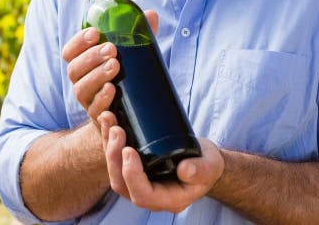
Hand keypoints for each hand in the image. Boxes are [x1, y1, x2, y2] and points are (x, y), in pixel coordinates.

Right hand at [62, 10, 159, 125]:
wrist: (131, 114)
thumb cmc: (127, 76)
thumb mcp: (133, 54)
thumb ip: (139, 34)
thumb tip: (150, 15)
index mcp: (83, 65)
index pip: (70, 52)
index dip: (78, 41)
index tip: (95, 32)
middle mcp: (81, 83)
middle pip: (74, 70)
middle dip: (91, 57)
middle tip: (112, 49)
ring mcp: (89, 101)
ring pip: (82, 90)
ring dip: (96, 76)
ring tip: (115, 65)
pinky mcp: (100, 118)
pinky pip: (95, 111)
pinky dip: (102, 100)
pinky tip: (112, 90)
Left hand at [98, 112, 223, 213]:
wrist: (202, 160)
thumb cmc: (207, 165)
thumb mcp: (210, 166)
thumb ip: (201, 170)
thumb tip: (184, 170)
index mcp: (167, 199)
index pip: (142, 195)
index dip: (131, 175)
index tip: (129, 149)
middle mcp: (148, 194)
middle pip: (121, 183)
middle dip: (114, 156)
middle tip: (117, 129)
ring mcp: (138, 182)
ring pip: (114, 170)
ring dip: (108, 145)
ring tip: (109, 120)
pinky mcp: (133, 167)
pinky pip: (115, 158)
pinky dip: (108, 139)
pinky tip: (108, 120)